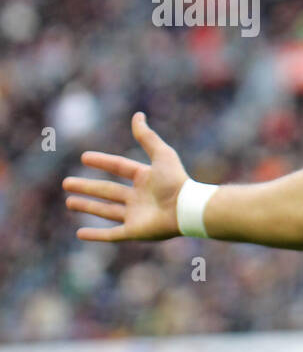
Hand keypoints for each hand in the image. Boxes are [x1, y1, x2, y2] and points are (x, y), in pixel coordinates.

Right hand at [62, 112, 188, 241]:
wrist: (186, 208)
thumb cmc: (176, 181)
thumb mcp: (162, 154)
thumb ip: (147, 137)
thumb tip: (138, 115)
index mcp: (146, 179)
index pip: (120, 168)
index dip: (103, 161)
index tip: (84, 157)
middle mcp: (140, 197)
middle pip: (108, 191)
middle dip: (87, 187)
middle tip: (67, 183)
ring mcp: (136, 216)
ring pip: (106, 211)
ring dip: (88, 207)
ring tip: (69, 202)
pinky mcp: (134, 232)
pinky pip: (111, 235)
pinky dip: (95, 235)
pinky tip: (80, 233)